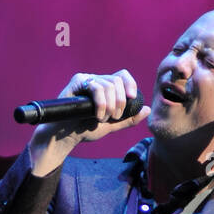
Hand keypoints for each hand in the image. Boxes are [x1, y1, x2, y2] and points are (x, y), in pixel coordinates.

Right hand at [29, 70, 148, 167]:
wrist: (66, 137)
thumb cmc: (85, 130)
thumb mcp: (111, 125)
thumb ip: (128, 118)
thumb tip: (147, 109)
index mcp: (106, 87)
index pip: (123, 76)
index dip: (130, 84)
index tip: (133, 98)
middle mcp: (97, 80)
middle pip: (118, 81)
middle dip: (121, 101)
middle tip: (115, 117)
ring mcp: (86, 80)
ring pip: (108, 85)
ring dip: (110, 106)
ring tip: (102, 119)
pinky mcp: (76, 83)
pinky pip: (95, 87)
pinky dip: (101, 103)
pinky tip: (97, 115)